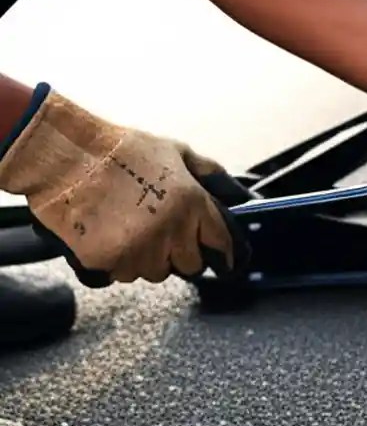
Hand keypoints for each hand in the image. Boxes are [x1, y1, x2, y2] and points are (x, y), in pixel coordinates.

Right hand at [0, 88, 249, 286]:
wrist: (65, 157)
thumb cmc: (121, 150)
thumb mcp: (176, 151)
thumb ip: (211, 175)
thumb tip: (241, 195)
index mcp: (193, 204)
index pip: (221, 245)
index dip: (221, 253)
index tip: (222, 261)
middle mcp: (171, 231)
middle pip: (190, 266)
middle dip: (179, 253)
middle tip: (160, 232)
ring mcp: (139, 250)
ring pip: (155, 272)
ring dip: (147, 258)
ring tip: (129, 227)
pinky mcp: (108, 262)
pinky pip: (123, 275)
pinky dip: (118, 262)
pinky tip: (108, 235)